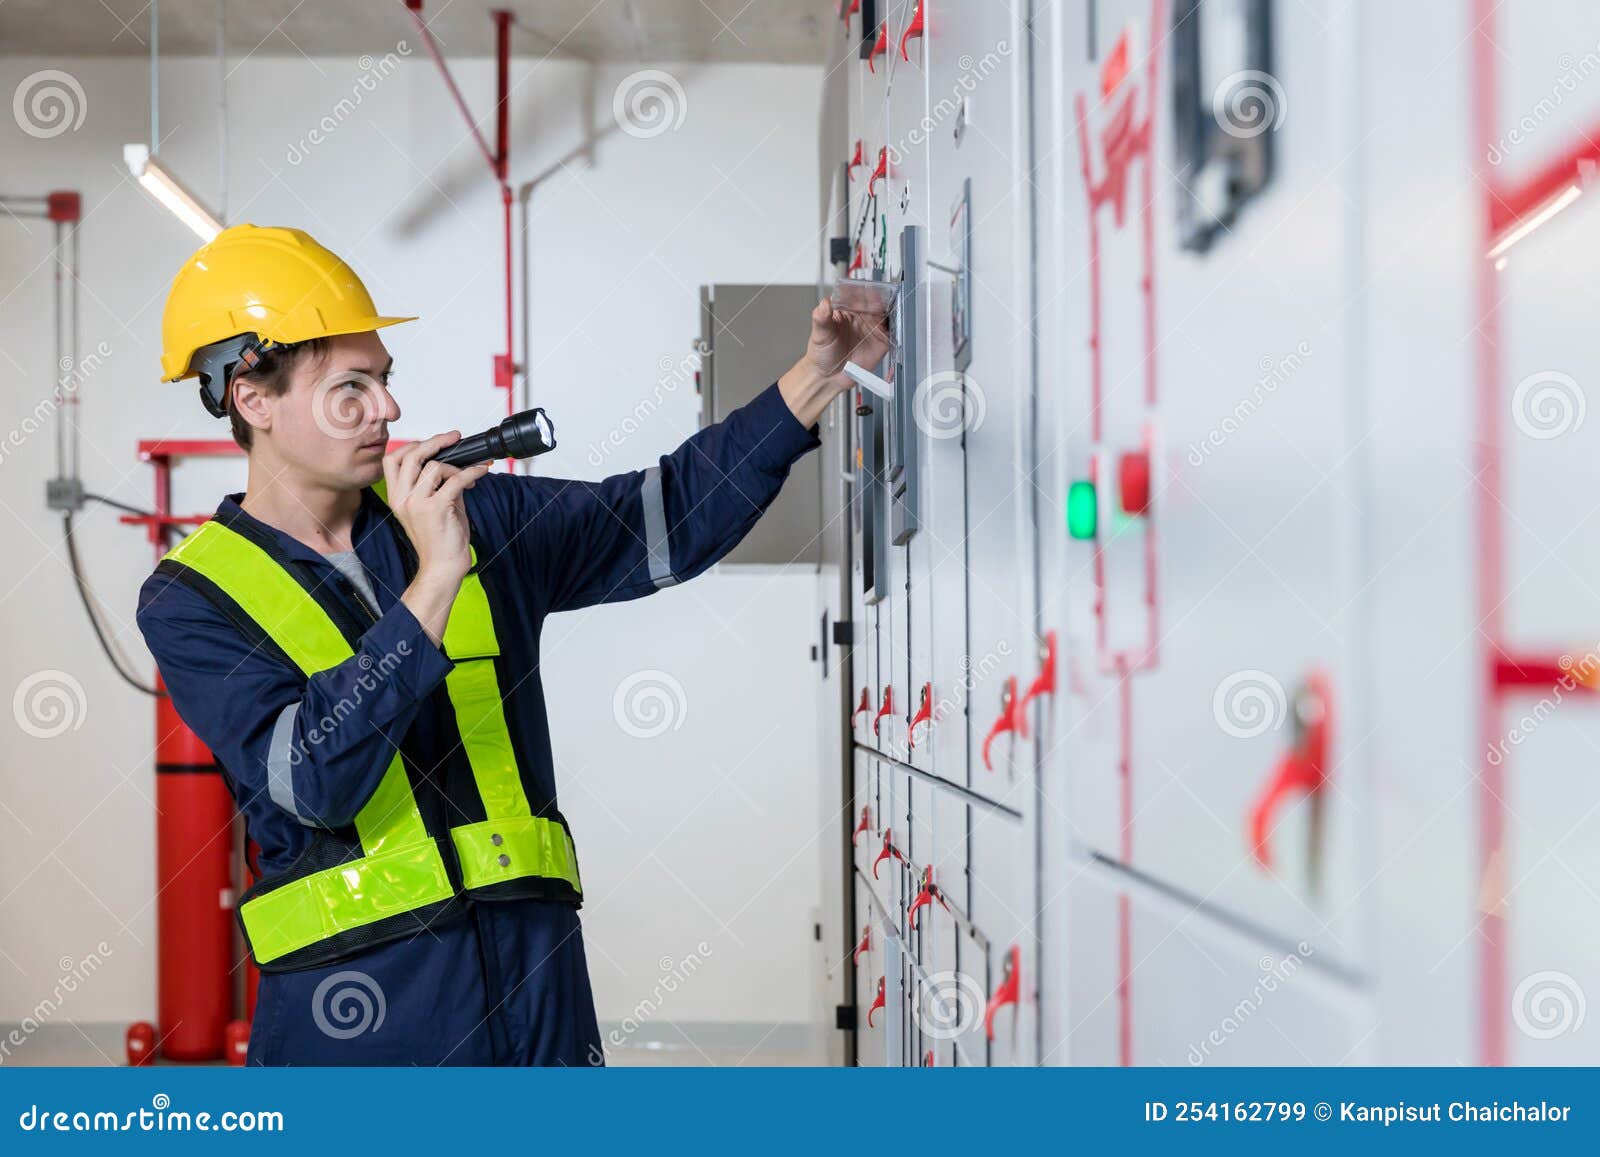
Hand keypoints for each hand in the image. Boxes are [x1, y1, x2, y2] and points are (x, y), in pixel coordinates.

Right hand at [381, 432, 491, 585]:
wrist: (442, 567)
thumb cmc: (440, 540)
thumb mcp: (433, 506)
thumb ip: (438, 484)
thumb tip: (455, 463)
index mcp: (397, 497)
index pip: (392, 460)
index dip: (412, 445)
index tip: (433, 441)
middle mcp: (403, 498)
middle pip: (410, 455)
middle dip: (434, 441)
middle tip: (454, 437)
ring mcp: (417, 503)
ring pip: (434, 466)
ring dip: (457, 466)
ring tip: (470, 475)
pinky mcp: (436, 509)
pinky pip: (455, 480)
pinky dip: (472, 472)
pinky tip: (482, 471)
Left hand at [805, 298, 890, 385]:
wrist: (829, 377)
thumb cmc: (822, 353)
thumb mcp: (820, 334)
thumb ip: (821, 317)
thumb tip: (825, 302)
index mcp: (848, 309)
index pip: (858, 295)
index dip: (863, 292)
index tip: (867, 292)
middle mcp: (862, 316)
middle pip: (876, 301)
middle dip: (881, 299)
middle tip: (881, 301)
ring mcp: (873, 328)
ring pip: (887, 313)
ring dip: (892, 310)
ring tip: (891, 311)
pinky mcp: (882, 342)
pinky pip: (894, 332)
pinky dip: (898, 327)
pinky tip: (896, 325)